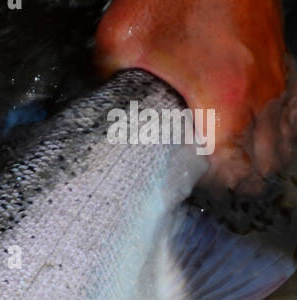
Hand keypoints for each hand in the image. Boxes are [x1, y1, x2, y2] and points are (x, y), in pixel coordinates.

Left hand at [95, 0, 295, 189]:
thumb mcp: (123, 38)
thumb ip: (107, 78)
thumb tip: (96, 103)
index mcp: (224, 100)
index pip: (234, 170)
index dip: (215, 186)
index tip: (195, 186)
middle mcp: (258, 92)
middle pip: (263, 161)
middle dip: (239, 178)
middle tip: (212, 183)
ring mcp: (273, 74)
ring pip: (279, 136)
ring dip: (259, 154)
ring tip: (235, 167)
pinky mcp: (276, 55)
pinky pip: (285, 107)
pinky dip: (273, 125)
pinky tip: (257, 132)